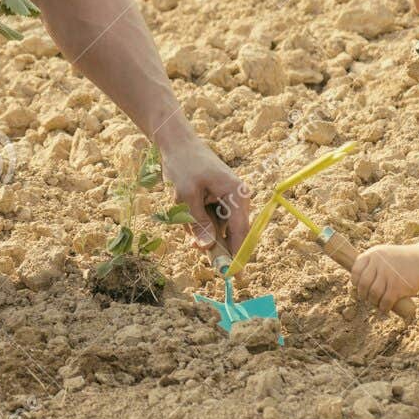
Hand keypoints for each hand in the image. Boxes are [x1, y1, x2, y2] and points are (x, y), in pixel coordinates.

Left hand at [159, 138, 250, 252]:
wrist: (177, 143)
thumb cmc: (183, 165)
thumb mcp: (186, 196)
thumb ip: (198, 223)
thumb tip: (208, 248)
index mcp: (237, 194)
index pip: (241, 232)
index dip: (236, 255)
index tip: (231, 275)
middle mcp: (239, 198)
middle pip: (231, 233)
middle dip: (209, 239)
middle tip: (190, 240)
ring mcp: (231, 199)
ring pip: (219, 229)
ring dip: (199, 228)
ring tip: (182, 212)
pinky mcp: (221, 200)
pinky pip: (212, 220)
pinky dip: (197, 221)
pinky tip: (184, 209)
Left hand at [352, 244, 418, 313]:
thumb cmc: (401, 260)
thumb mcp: (384, 254)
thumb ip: (371, 263)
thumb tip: (356, 280)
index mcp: (374, 254)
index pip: (356, 269)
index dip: (355, 280)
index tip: (358, 286)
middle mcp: (380, 263)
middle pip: (363, 283)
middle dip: (362, 293)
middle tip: (366, 297)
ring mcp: (389, 275)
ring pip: (373, 293)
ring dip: (373, 301)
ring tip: (376, 302)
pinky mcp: (398, 286)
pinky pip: (385, 301)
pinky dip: (383, 307)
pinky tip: (384, 308)